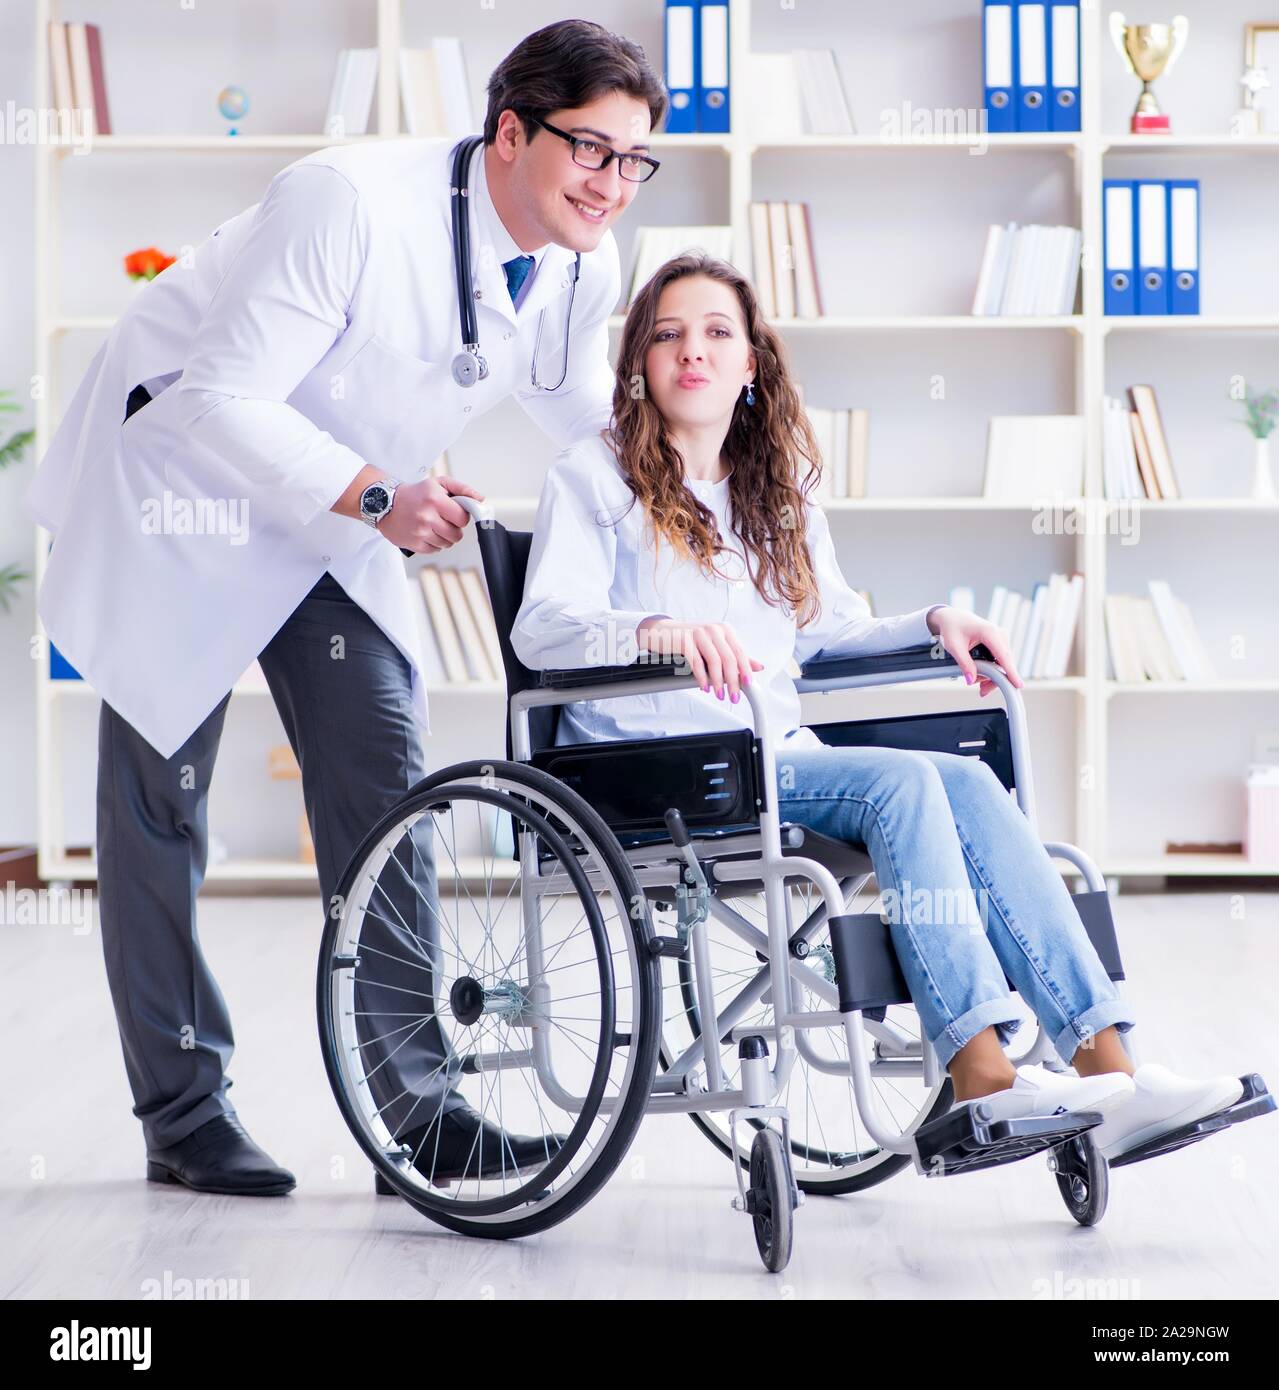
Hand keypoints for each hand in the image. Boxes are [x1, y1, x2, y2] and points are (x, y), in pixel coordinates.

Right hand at [380, 476, 484, 553]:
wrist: (385, 503)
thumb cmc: (415, 494)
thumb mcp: (438, 484)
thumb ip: (462, 490)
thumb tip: (481, 499)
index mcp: (435, 500)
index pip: (463, 518)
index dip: (461, 517)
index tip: (454, 513)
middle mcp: (427, 517)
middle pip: (457, 535)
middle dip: (454, 528)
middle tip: (444, 520)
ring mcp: (420, 532)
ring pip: (447, 544)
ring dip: (444, 536)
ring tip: (433, 525)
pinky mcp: (414, 544)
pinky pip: (435, 550)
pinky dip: (434, 543)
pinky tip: (426, 532)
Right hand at [637, 618, 764, 702]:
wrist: (663, 633)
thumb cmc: (691, 641)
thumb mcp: (716, 646)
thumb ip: (735, 656)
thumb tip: (758, 666)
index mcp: (724, 630)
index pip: (740, 652)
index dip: (745, 670)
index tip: (747, 685)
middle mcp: (713, 629)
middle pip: (728, 658)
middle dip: (732, 681)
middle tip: (733, 696)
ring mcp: (699, 633)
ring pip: (714, 661)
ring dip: (717, 682)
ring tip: (719, 695)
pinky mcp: (685, 640)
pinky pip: (696, 662)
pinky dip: (701, 677)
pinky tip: (704, 687)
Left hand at [928, 605, 1022, 697]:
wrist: (951, 617)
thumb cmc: (952, 628)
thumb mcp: (954, 646)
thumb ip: (964, 663)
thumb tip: (971, 680)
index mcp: (990, 632)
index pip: (1003, 656)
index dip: (1011, 672)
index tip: (1018, 685)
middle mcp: (999, 634)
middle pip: (1005, 663)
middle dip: (995, 679)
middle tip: (982, 691)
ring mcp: (1000, 638)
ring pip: (1003, 663)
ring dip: (992, 675)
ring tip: (977, 682)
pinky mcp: (998, 642)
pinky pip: (1000, 659)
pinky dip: (992, 669)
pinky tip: (980, 675)